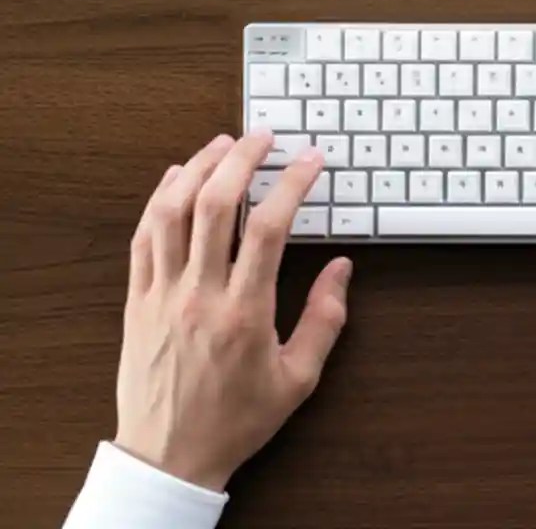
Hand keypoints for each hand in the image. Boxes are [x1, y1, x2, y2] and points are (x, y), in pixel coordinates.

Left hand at [114, 130, 350, 490]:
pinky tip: (176, 179)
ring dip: (197, 168)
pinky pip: (143, 237)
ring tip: (221, 145)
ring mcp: (162, 294)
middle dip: (241, 159)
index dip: (292, 184)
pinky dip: (159, 199)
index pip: (268, 229)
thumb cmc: (236, 419)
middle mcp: (199, 295)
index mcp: (245, 313)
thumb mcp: (299, 378)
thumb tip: (342, 271)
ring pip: (171, 212)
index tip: (310, 160)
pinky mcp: (137, 300)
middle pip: (214, 205)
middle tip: (263, 137)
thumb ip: (325, 320)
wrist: (170, 454)